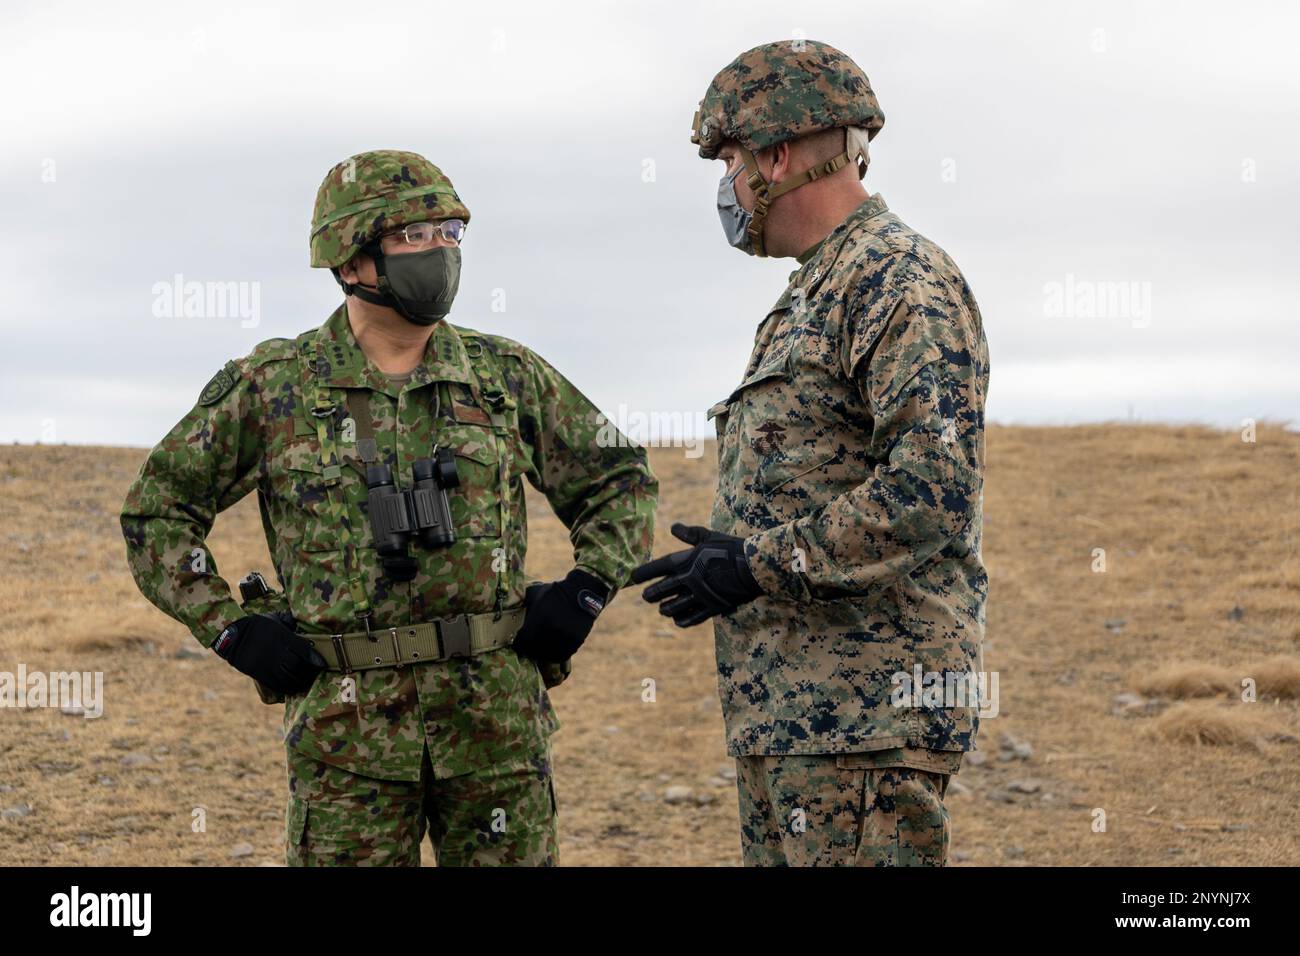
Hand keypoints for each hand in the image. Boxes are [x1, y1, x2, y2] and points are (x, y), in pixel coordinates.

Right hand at [212, 613, 325, 694]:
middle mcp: (277, 653)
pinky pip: (276, 684)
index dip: (315, 659)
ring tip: (307, 683)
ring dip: (301, 682)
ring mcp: (268, 665)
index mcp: (282, 638)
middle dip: (310, 672)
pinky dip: (287, 688)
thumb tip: (302, 624)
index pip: (304, 651)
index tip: (322, 663)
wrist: (232, 636)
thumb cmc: (256, 625)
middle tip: (317, 674)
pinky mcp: (260, 674)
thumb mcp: (273, 618)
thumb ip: (289, 621)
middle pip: (299, 667)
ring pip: (289, 678)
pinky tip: (294, 689)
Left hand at [512, 569, 609, 663]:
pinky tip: (551, 646)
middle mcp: (551, 629)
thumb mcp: (534, 595)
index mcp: (538, 618)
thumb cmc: (553, 592)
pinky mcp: (575, 642)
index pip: (521, 641)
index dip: (516, 643)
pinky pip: (560, 655)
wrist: (582, 591)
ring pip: (547, 655)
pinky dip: (554, 654)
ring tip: (538, 647)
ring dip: (541, 653)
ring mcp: (564, 637)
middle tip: (525, 647)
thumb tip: (503, 616)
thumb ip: (521, 607)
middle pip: (533, 650)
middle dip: (527, 649)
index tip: (515, 642)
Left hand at [630, 523, 762, 627]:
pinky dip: (681, 621)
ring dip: (664, 609)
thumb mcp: (709, 536)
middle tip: (646, 596)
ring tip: (662, 608)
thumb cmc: (730, 548)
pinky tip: (678, 619)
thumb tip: (673, 527)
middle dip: (650, 595)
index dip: (642, 574)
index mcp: (686, 561)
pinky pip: (690, 619)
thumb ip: (690, 534)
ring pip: (672, 608)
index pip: (657, 568)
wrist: (754, 567)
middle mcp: (689, 580)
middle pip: (660, 591)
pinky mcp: (711, 608)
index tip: (632, 578)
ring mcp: (699, 596)